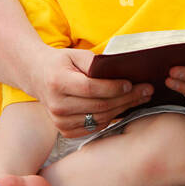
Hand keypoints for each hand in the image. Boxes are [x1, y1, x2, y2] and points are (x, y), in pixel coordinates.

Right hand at [32, 46, 153, 138]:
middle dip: (126, 98)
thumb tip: (121, 70)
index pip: (90, 88)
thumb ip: (95, 62)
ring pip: (99, 118)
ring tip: (140, 98)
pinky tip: (124, 108)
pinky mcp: (65, 130)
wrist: (38, 76)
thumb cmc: (62, 63)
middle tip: (146, 90)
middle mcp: (57, 104)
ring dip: (123, 109)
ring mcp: (59, 121)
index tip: (131, 84)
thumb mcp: (76, 54)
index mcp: (58, 82)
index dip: (113, 87)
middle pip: (98, 105)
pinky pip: (94, 127)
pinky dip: (111, 118)